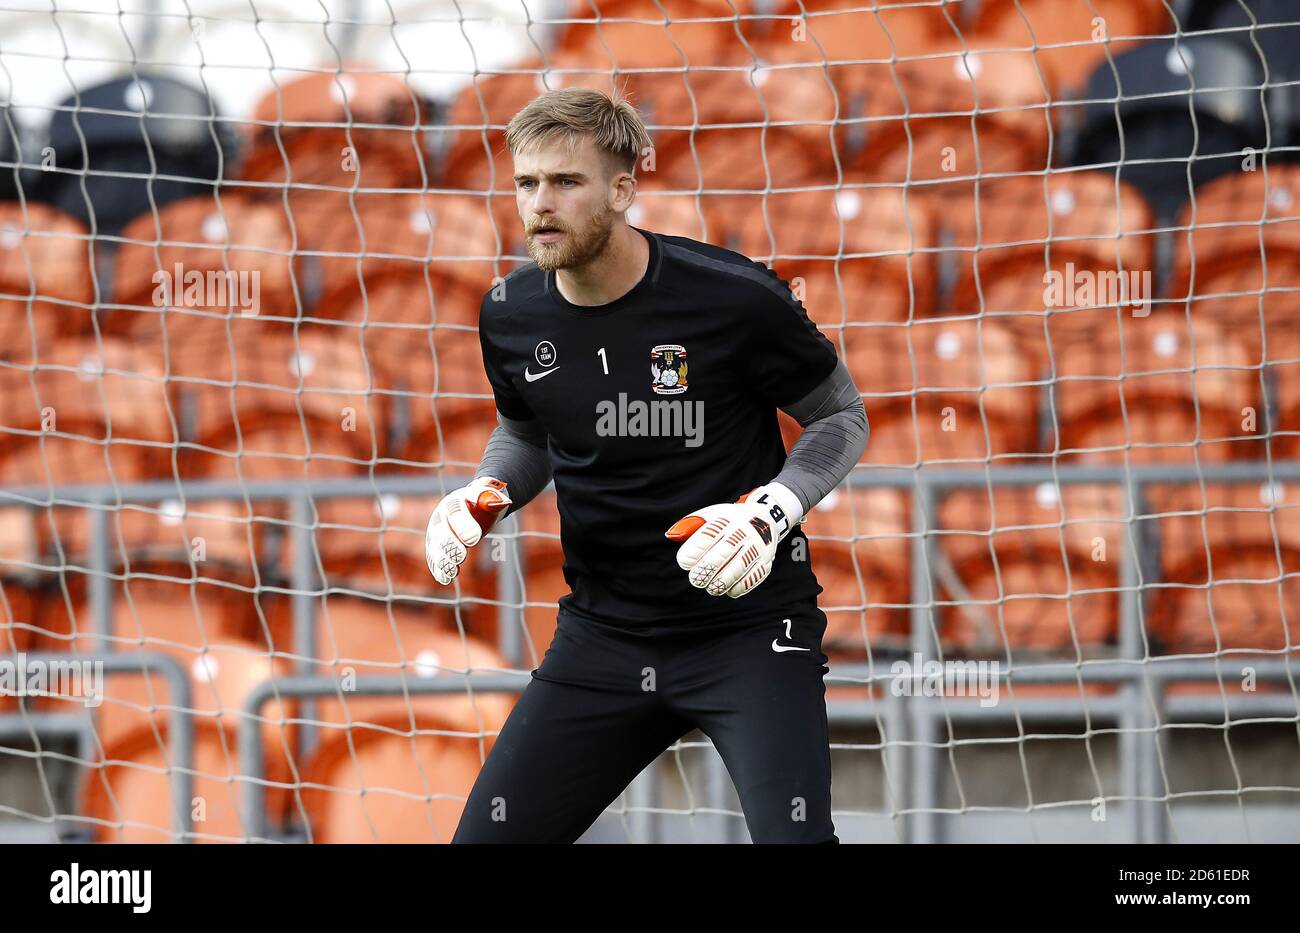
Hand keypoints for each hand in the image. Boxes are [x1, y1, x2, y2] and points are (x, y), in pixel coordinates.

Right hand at [425, 477, 510, 584]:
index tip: (475, 538)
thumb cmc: (486, 500)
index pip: (455, 510)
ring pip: (435, 546)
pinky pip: (434, 557)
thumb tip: (501, 502)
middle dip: (450, 545)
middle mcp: (441, 516)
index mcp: (454, 501)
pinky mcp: (436, 545)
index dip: (463, 523)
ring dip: (443, 560)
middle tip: (462, 556)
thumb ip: (495, 498)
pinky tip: (445, 578)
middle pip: (440, 531)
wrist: (478, 506)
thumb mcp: (493, 496)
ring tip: (453, 571)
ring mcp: (436, 532)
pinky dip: (439, 568)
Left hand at [664, 482, 803, 597]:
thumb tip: (671, 536)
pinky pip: (753, 577)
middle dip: (706, 570)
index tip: (685, 563)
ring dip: (722, 582)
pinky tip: (728, 589)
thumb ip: (690, 525)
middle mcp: (743, 531)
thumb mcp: (710, 515)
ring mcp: (757, 546)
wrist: (765, 517)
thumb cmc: (728, 521)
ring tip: (710, 587)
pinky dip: (739, 586)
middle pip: (723, 553)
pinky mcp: (766, 559)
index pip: (707, 536)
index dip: (693, 552)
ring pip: (739, 568)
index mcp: (726, 519)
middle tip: (695, 579)